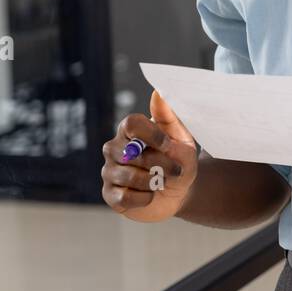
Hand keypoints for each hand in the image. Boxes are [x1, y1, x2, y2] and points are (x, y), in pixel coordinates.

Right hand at [102, 90, 198, 222]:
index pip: (131, 123)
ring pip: (129, 176)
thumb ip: (170, 116)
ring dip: (154, 181)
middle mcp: (114, 148)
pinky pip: (124, 197)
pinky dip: (144, 198)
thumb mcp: (182, 138)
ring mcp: (109, 171)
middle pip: (132, 153)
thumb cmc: (179, 160)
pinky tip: (150, 194)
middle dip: (160, 164)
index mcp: (130, 130)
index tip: (169, 145)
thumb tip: (158, 92)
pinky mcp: (110, 194)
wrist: (179, 192)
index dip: (151, 135)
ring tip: (162, 181)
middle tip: (176, 170)